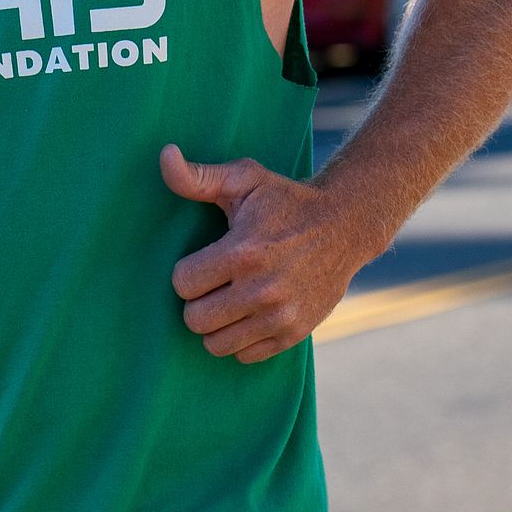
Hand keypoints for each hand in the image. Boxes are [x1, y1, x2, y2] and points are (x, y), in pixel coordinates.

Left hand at [162, 145, 373, 363]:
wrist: (346, 226)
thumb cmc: (287, 200)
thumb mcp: (245, 179)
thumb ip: (200, 176)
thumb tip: (165, 156)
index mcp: (244, 252)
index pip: (183, 283)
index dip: (187, 273)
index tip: (204, 262)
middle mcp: (262, 289)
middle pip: (195, 319)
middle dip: (197, 302)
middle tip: (214, 285)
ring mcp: (280, 315)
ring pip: (216, 344)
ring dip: (216, 324)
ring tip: (228, 301)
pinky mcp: (294, 333)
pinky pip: (245, 355)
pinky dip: (241, 339)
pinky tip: (248, 315)